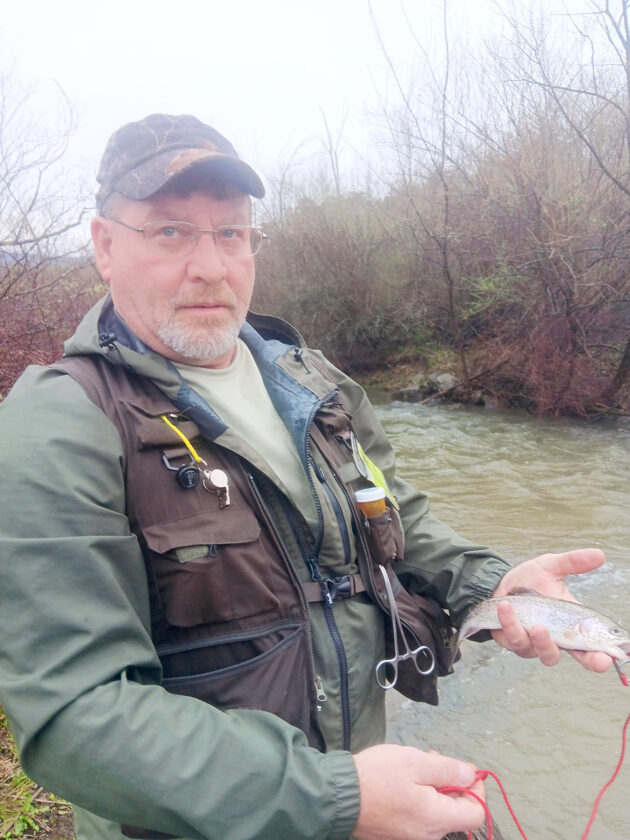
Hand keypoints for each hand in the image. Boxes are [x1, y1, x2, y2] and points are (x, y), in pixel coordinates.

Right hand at [353, 744, 485, 839]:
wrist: (338, 796)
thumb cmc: (378, 776)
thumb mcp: (416, 762)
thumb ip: (448, 771)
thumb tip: (471, 775)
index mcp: (437, 819)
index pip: (476, 813)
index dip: (476, 789)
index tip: (463, 769)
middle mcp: (428, 836)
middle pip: (455, 812)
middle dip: (451, 783)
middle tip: (432, 759)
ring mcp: (410, 837)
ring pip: (436, 812)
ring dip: (433, 788)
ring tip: (414, 766)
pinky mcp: (396, 834)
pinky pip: (419, 817)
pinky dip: (419, 799)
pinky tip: (402, 782)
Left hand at [490, 548, 611, 670]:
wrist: (498, 584)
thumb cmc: (529, 579)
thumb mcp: (550, 567)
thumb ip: (572, 562)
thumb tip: (600, 554)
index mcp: (572, 623)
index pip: (593, 643)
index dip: (604, 653)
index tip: (613, 656)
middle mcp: (557, 637)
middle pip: (578, 656)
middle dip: (589, 659)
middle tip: (597, 662)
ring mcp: (535, 643)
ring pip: (545, 653)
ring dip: (542, 640)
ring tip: (536, 624)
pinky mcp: (513, 642)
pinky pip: (515, 640)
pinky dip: (511, 624)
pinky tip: (506, 607)